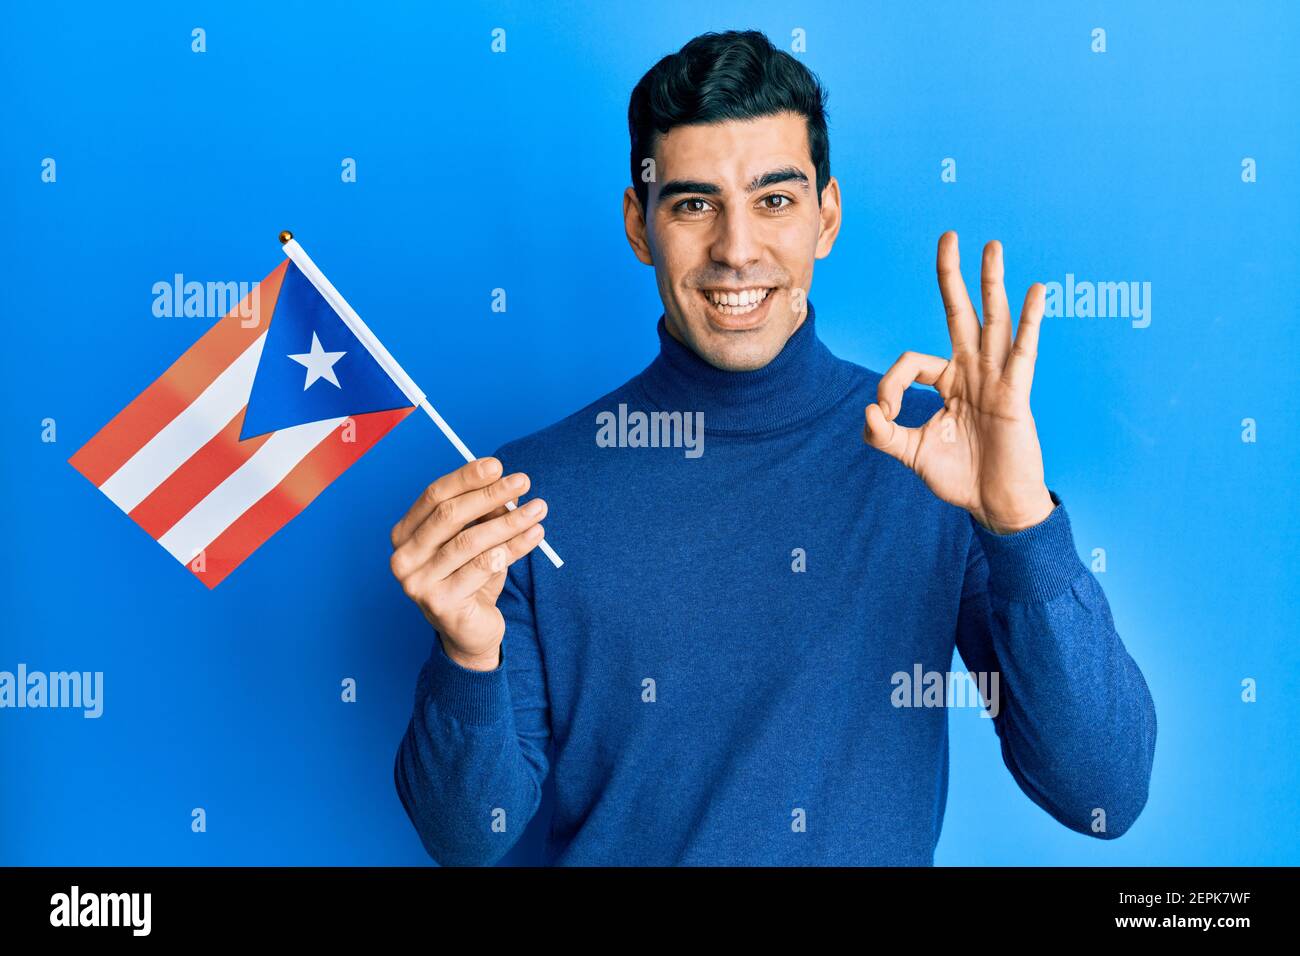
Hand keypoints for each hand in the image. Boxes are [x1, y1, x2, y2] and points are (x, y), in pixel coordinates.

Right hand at [389, 457, 547, 669]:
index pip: (434, 495)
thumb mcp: (477, 539)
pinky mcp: (440, 604)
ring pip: (469, 541)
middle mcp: (403, 557)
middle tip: (523, 481)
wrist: (470, 631)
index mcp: (405, 534)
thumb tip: (507, 486)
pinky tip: (533, 536)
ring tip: (538, 509)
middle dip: (490, 494)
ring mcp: (418, 583)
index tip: (497, 465)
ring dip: (509, 521)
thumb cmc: (471, 578)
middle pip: (449, 515)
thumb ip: (484, 513)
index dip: (466, 478)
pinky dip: (512, 548)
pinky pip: (482, 567)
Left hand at [863, 231, 1054, 534]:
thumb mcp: (910, 455)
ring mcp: (996, 379)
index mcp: (947, 383)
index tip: (883, 415)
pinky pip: (1023, 351)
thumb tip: (867, 410)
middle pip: (960, 314)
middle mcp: (972, 372)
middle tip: (950, 236)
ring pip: (992, 321)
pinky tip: (1036, 291)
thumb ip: (884, 433)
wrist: (994, 505)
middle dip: (952, 276)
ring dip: (992, 283)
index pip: (910, 362)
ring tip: (992, 246)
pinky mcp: (1015, 393)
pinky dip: (1030, 321)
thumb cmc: (959, 478)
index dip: (888, 385)